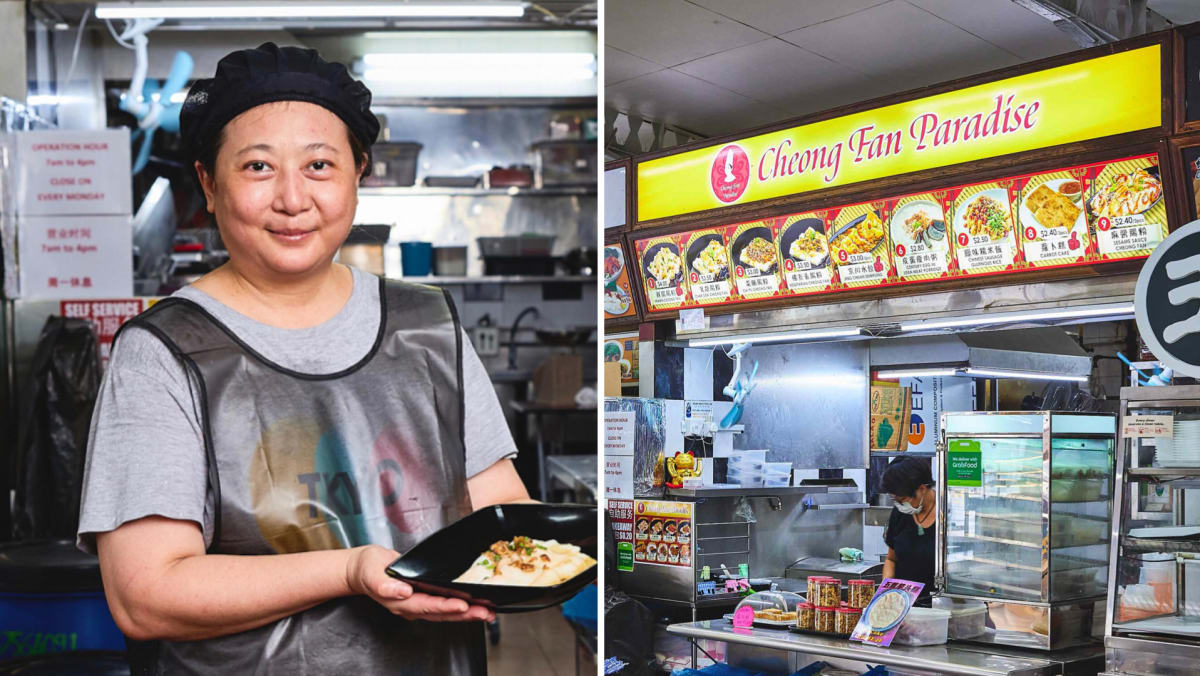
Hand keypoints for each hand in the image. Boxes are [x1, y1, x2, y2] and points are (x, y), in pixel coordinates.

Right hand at [345, 545, 494, 622]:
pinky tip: (475, 605)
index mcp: (399, 601)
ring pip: (445, 613)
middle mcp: (410, 606)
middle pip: (441, 614)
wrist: (362, 570)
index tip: (462, 605)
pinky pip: (444, 606)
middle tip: (485, 612)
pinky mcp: (423, 599)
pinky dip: (462, 608)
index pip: (427, 605)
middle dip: (465, 614)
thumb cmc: (368, 568)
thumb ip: (383, 583)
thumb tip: (400, 591)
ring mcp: (417, 605)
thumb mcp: (370, 570)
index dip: (445, 606)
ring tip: (488, 612)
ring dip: (467, 614)